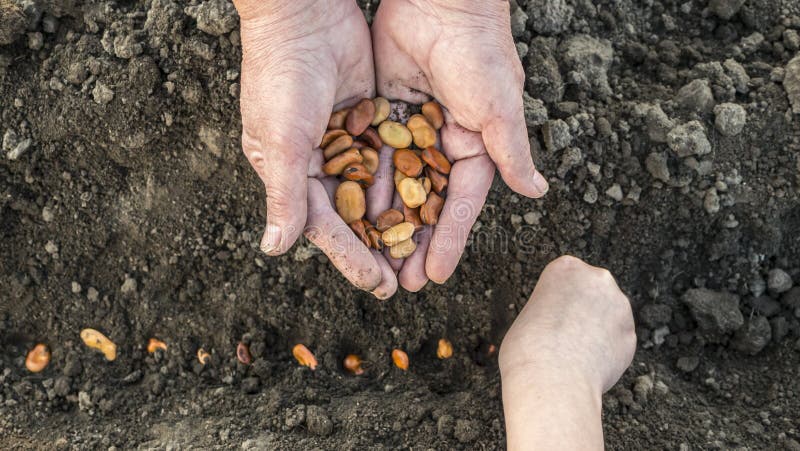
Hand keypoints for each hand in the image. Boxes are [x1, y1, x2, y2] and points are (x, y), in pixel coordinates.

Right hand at [235, 0, 396, 297]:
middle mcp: (314, 160)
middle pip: (351, 214)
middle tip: (405, 281)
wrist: (305, 12)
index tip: (379, 285)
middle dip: (377, 247)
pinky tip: (427, 201)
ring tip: (420, 250)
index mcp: (288, 171)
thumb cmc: (282, 76)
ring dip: (395, 217)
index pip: (324, 226)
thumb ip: (286, 194)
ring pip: (373, 187)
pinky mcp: (365, 116)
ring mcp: (342, 138)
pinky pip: (387, 155)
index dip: (352, 257)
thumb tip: (274, 249)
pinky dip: (404, 177)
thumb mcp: (282, 140)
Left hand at [371, 0, 549, 290]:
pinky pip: (372, 154)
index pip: (460, 205)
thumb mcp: (499, 108)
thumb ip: (511, 153)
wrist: (441, 1)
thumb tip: (537, 193)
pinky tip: (351, 214)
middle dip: (413, 242)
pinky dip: (363, 181)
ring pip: (395, 184)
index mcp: (476, 146)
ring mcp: (412, 129)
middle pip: (425, 202)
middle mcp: (443, 143)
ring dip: (385, 221)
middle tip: (400, 282)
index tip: (436, 275)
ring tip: (373, 260)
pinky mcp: (384, 111)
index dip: (448, 241)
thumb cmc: (479, 53)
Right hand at [498, 256, 635, 449]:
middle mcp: (597, 279)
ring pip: (608, 315)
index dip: (557, 300)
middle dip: (583, 309)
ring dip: (597, 330)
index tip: (550, 316)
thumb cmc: (528, 349)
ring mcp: (619, 306)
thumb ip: (549, 310)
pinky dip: (607, 352)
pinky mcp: (630, 334)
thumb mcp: (527, 315)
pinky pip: (617, 341)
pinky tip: (590, 364)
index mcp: (566, 268)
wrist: (552, 379)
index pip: (566, 277)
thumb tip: (560, 326)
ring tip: (576, 353)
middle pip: (592, 291)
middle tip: (565, 334)